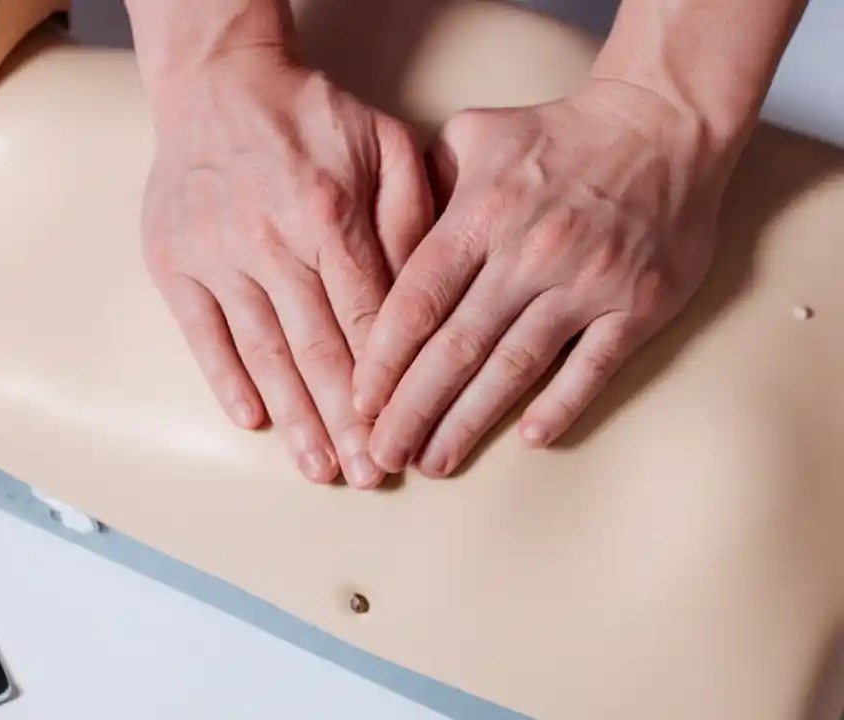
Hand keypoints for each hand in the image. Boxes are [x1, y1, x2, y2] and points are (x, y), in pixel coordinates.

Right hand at [140, 51, 431, 486]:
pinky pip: (203, 333)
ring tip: (318, 468)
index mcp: (329, 213)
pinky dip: (226, 379)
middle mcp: (271, 241)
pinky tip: (251, 420)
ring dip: (293, 416)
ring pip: (263, 351)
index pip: (365, 316)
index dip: (385, 381)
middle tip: (369, 475)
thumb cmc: (309, 115)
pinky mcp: (174, 262)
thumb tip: (428, 291)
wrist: (216, 82)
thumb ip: (413, 212)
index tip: (402, 428)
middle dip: (348, 420)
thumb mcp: (383, 141)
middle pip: (318, 348)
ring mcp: (216, 255)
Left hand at [354, 79, 728, 478]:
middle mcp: (531, 251)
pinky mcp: (640, 303)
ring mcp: (588, 281)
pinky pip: (594, 367)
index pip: (418, 301)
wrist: (664, 120)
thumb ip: (419, 187)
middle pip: (457, 347)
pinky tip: (528, 441)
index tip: (359, 402)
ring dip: (469, 421)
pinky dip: (561, 405)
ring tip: (432, 461)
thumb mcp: (472, 136)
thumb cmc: (553, 136)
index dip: (384, 359)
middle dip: (412, 409)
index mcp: (482, 213)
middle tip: (382, 455)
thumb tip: (371, 240)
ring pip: (515, 366)